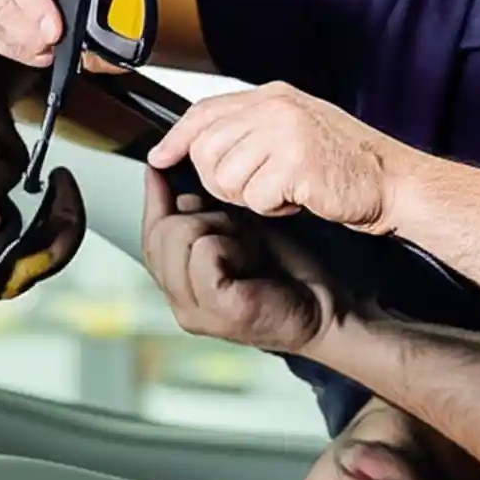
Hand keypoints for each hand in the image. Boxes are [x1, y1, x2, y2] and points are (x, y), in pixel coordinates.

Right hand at [140, 167, 340, 354]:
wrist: (330, 309)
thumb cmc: (289, 270)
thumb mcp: (236, 229)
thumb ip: (200, 210)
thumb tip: (164, 171)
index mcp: (181, 286)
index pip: (149, 236)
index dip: (154, 199)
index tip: (162, 167)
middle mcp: (181, 304)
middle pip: (160, 233)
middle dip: (198, 213)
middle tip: (237, 228)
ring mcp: (197, 312)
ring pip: (179, 237)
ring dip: (217, 226)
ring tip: (246, 245)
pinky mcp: (221, 311)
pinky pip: (204, 251)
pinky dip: (230, 243)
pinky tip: (251, 256)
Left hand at [146, 82, 419, 235]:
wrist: (394, 181)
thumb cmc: (347, 164)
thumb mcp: (294, 131)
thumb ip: (252, 130)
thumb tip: (199, 145)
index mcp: (273, 95)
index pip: (204, 111)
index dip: (177, 138)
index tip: (161, 157)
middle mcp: (275, 106)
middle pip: (206, 149)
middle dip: (223, 179)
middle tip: (259, 187)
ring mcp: (285, 131)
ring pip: (225, 176)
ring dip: (251, 196)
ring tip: (285, 190)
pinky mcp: (295, 162)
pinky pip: (255, 197)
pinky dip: (275, 207)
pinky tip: (301, 198)